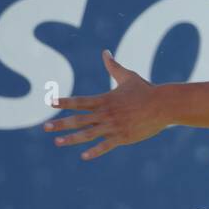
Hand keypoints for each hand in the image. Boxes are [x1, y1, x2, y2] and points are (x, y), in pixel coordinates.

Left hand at [43, 50, 170, 160]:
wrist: (163, 105)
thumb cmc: (146, 90)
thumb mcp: (128, 76)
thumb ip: (113, 66)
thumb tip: (105, 52)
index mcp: (105, 100)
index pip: (79, 102)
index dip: (64, 102)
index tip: (50, 103)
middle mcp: (106, 113)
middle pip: (78, 120)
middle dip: (60, 124)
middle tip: (45, 128)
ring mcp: (113, 126)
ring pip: (88, 134)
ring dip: (71, 139)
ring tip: (57, 142)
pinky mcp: (123, 137)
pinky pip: (105, 145)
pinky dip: (94, 151)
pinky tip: (83, 156)